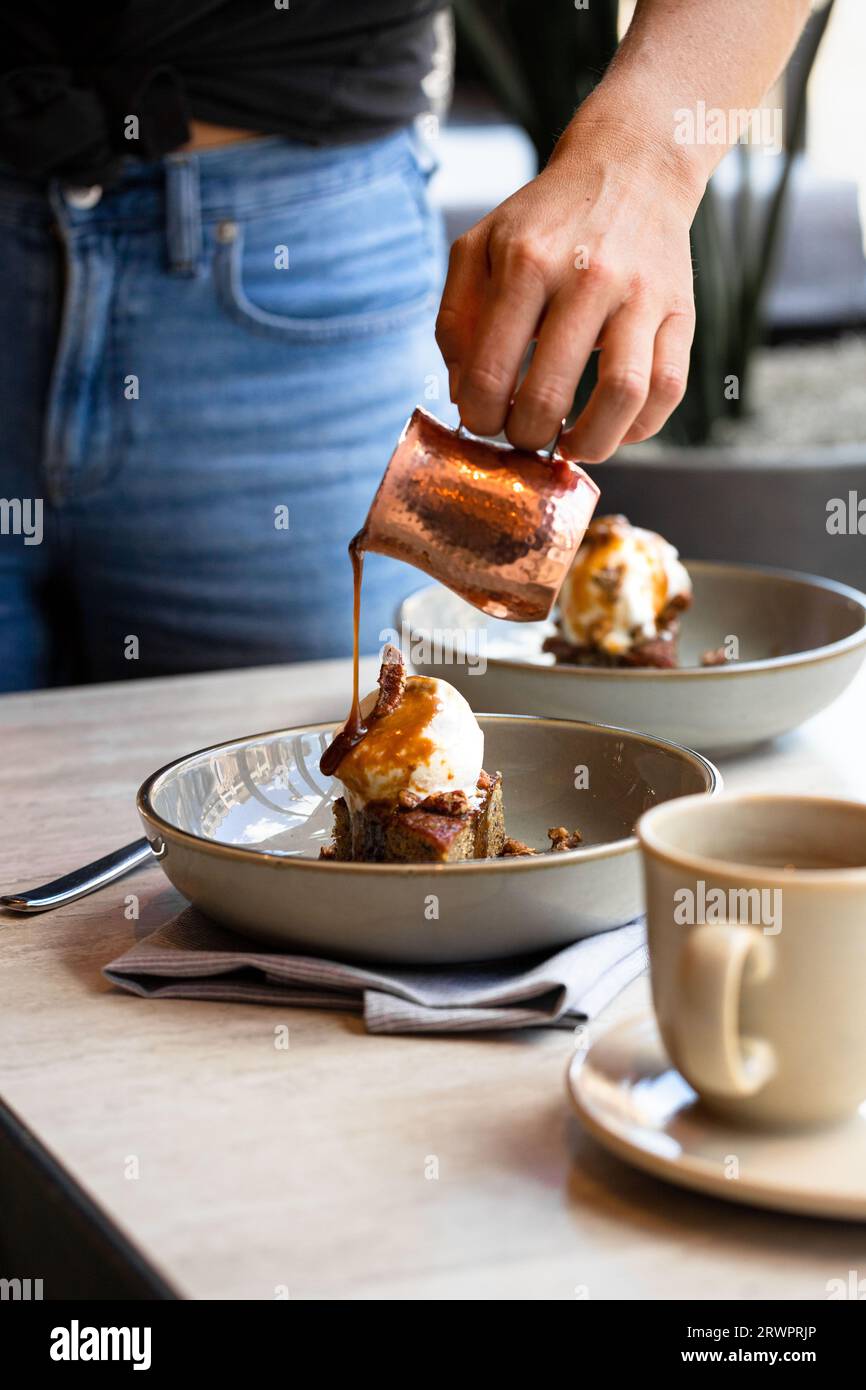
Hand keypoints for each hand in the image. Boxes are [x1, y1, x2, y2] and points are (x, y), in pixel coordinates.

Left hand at [435, 118, 701, 462]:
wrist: (632, 166)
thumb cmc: (546, 221)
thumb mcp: (481, 247)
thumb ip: (457, 318)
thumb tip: (463, 393)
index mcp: (526, 261)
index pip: (490, 372)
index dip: (479, 415)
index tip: (481, 421)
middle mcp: (588, 276)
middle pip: (550, 395)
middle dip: (525, 436)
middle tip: (520, 437)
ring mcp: (641, 295)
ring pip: (623, 396)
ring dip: (590, 443)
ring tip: (569, 448)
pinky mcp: (681, 312)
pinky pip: (669, 389)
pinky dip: (639, 427)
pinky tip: (612, 428)